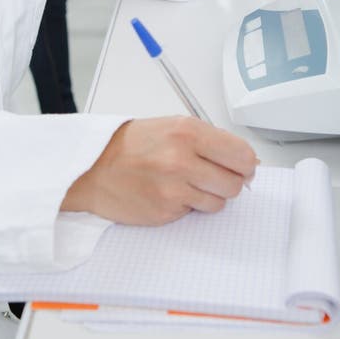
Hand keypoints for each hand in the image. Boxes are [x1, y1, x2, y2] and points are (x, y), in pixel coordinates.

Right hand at [60, 116, 257, 224]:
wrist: (93, 166)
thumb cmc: (131, 145)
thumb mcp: (172, 126)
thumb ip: (208, 140)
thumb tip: (245, 159)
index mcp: (188, 131)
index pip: (241, 154)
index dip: (246, 163)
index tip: (243, 165)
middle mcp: (183, 158)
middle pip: (236, 182)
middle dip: (230, 181)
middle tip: (213, 175)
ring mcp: (175, 187)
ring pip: (219, 201)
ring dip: (209, 195)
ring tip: (186, 182)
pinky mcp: (167, 210)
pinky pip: (195, 212)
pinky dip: (189, 205)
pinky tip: (170, 192)